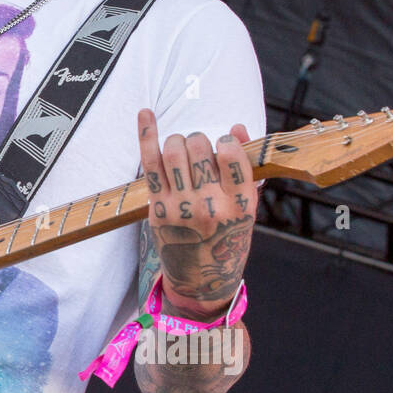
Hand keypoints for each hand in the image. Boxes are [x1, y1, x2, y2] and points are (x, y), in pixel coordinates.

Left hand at [137, 108, 255, 317]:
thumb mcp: (247, 209)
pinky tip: (145, 112)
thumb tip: (237, 128)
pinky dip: (146, 133)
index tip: (224, 147)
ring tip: (182, 148)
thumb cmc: (228, 240)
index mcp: (239, 205)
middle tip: (199, 152)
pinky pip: (149, 163)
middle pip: (199, 148)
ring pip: (173, 150)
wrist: (201, 280)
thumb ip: (245, 169)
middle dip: (199, 140)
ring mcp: (179, 207)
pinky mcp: (156, 208)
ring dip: (178, 139)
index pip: (231, 154)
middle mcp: (209, 206)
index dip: (226, 141)